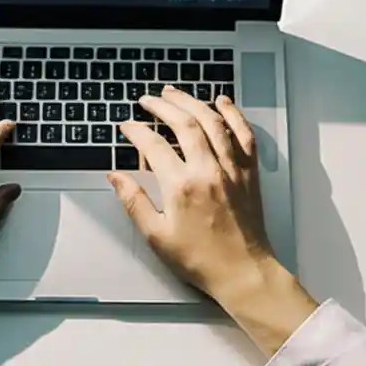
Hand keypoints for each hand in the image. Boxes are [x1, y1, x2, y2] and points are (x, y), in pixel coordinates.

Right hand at [108, 86, 317, 355]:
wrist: (243, 272)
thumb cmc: (199, 259)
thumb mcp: (156, 235)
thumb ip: (134, 202)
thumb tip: (116, 176)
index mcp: (182, 186)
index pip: (154, 144)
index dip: (136, 130)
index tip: (127, 125)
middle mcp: (208, 170)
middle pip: (184, 123)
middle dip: (162, 106)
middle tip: (147, 100)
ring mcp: (231, 168)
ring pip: (212, 122)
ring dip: (192, 102)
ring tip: (174, 92)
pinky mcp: (249, 172)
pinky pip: (243, 134)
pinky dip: (233, 114)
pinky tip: (222, 101)